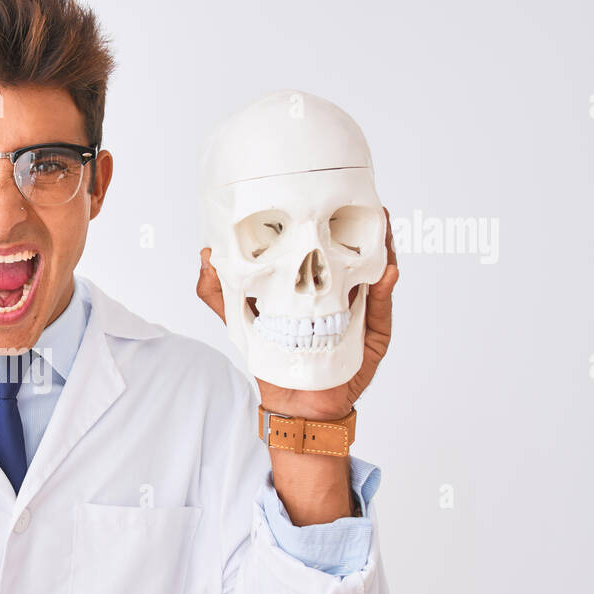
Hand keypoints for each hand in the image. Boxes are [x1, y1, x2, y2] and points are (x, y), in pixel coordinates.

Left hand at [197, 207, 399, 420]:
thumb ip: (219, 291)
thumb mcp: (240, 320)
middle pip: (356, 249)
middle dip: (362, 223)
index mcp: (310, 282)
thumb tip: (205, 255)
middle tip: (365, 199)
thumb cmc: (274, 358)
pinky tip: (387, 269)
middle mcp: (339, 289)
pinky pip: (383, 305)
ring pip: (376, 270)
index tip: (324, 191)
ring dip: (383, 245)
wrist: (296, 402)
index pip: (321, 242)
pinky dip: (386, 286)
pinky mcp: (374, 332)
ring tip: (383, 222)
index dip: (326, 217)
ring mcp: (360, 308)